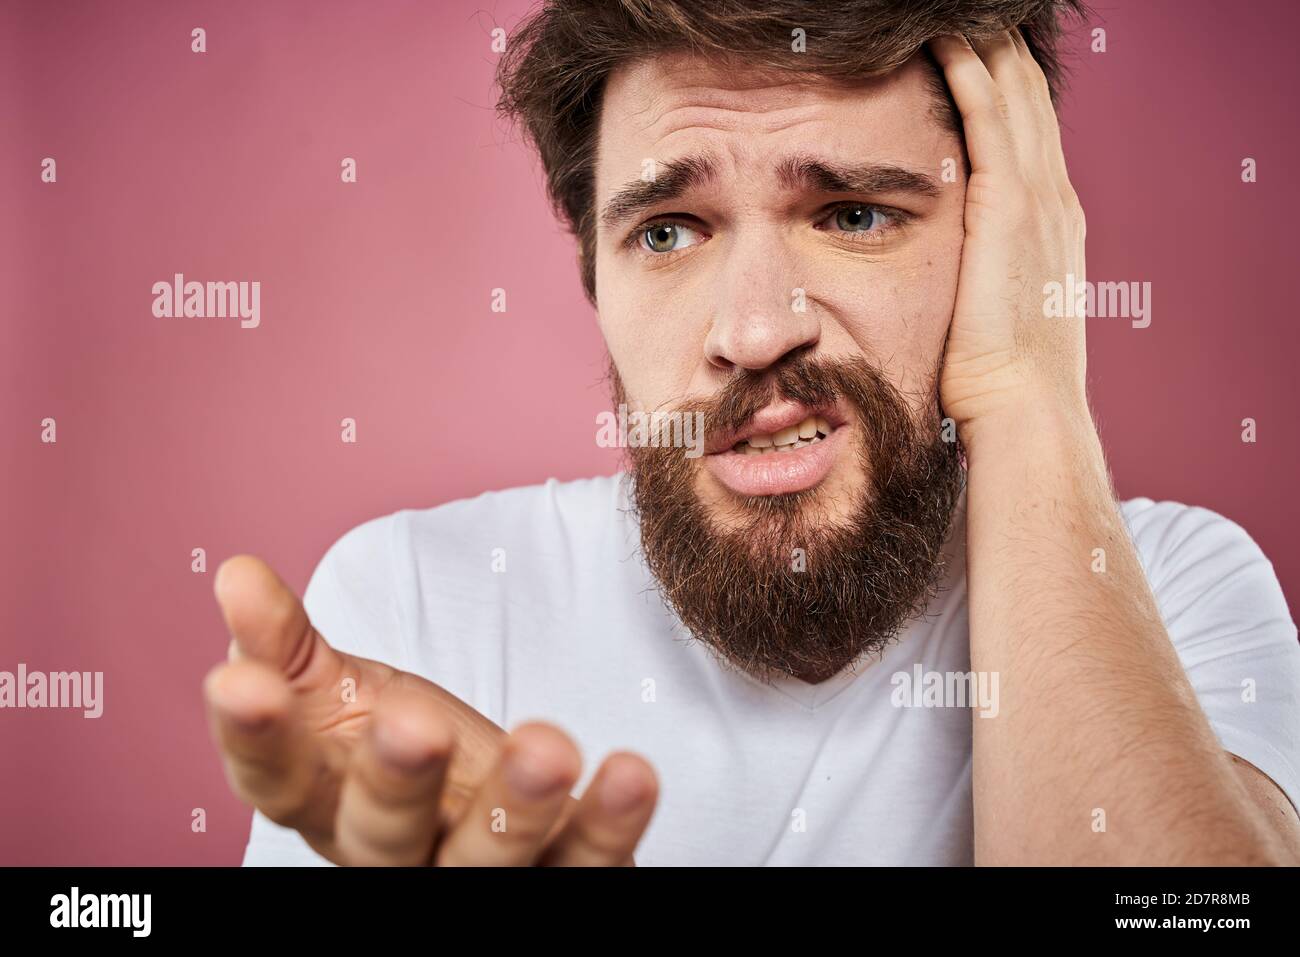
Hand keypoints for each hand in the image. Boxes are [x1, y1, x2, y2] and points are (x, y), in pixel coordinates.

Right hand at [203, 555, 658, 864]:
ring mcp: (471, 877)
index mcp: (328, 804)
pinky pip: (583, 866)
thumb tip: (236, 572)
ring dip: (515, 810)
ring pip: (483, 865)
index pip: (278, 782)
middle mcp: (391, 859)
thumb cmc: (402, 753)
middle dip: (395, 784)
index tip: (238, 681)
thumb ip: (290, 644)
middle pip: (380, 839)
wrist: (487, 809)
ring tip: (548, 747)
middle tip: (415, 724)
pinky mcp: (555, 880)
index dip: (256, 738)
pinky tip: (629, 774)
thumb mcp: (340, 696)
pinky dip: (606, 825)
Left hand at [929, 30, 1088, 436]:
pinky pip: (986, 119)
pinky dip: (970, 72)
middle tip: (976, 11)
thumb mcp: (997, 314)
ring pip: (1011, 95)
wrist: (1025, 409)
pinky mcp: (1007, 207)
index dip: (1010, 89)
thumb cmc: (1000, 381)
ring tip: (961, 8)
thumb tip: (954, 278)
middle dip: (1003, 52)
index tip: (986, 51)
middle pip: (1027, 101)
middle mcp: (1052, 201)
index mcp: (1050, 225)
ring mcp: (1036, 200)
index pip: (1029, 136)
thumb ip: (984, 277)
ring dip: (987, 45)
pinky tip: (946, 37)